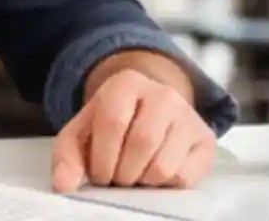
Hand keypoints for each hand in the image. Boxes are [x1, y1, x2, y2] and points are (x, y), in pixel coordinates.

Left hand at [52, 68, 215, 190]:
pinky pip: (183, 177)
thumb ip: (67, 157)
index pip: (113, 121)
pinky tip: (154, 172)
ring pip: (162, 165)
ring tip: (134, 173)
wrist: (146, 114)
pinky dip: (163, 185)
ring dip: (141, 181)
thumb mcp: (81, 134)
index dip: (101, 157)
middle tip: (115, 177)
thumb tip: (63, 183)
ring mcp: (188, 115)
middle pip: (141, 144)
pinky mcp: (205, 139)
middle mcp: (163, 94)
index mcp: (126, 83)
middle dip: (121, 173)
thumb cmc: (109, 127)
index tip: (98, 172)